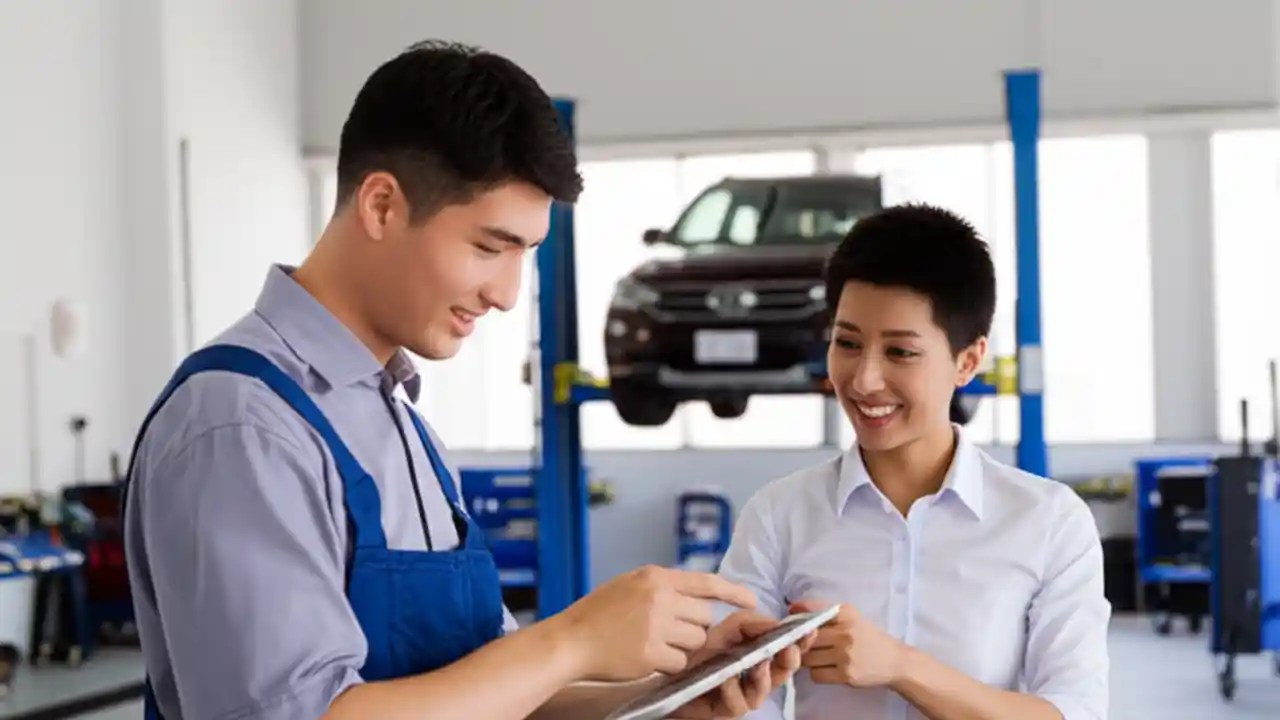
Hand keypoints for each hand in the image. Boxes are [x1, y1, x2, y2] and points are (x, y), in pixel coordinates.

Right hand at [554, 565, 756, 681]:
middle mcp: (659, 597)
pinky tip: (646, 657)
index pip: (707, 582)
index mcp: (655, 576)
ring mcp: (656, 626)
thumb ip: (662, 587)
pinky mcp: (651, 653)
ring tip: (652, 642)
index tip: (751, 601)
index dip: (734, 592)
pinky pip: (680, 662)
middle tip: (669, 632)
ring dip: (682, 647)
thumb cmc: (598, 614)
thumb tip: (698, 596)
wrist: (570, 640)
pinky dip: (668, 664)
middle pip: (705, 617)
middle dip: (694, 627)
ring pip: (696, 641)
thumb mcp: (631, 584)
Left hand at [668, 610, 815, 718]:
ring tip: (758, 661)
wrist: (671, 670)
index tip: (810, 630)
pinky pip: (737, 704)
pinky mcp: (725, 710)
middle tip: (789, 650)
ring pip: (763, 692)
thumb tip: (774, 622)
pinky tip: (726, 677)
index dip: (802, 642)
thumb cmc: (703, 650)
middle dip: (789, 662)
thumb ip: (750, 622)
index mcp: (762, 656)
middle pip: (782, 674)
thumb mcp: (726, 629)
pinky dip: (733, 689)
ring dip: (762, 677)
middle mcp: (757, 678)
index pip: (788, 650)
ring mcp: (742, 696)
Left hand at [792, 600, 907, 687]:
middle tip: (804, 645)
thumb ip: (826, 613)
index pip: (813, 611)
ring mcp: (845, 654)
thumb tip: (793, 609)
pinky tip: (826, 668)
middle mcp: (845, 632)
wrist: (895, 661)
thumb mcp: (852, 617)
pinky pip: (816, 675)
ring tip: (818, 657)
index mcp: (846, 614)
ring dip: (808, 660)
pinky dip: (817, 673)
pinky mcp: (846, 674)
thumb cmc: (868, 637)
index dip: (797, 616)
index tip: (791, 617)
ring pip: (808, 658)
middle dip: (801, 643)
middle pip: (806, 638)